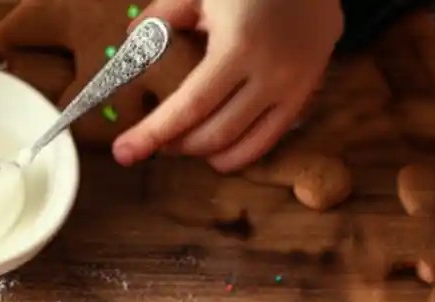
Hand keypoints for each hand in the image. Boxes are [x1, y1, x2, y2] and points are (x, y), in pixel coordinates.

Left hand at [113, 0, 342, 171]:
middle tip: (154, 141)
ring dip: (207, 153)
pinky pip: (273, 135)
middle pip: (214, 134)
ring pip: (245, 144)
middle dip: (176, 145)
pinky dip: (242, 149)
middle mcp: (271, 73)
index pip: (188, 107)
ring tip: (183, 143)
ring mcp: (297, 84)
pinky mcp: (311, 88)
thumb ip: (164, 15)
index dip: (152, 134)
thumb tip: (132, 40)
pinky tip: (219, 146)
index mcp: (238, 46)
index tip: (123, 152)